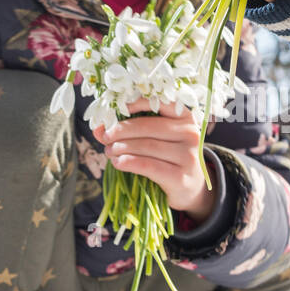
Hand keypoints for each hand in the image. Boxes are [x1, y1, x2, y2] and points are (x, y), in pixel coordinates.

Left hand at [92, 97, 214, 220]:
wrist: (189, 188)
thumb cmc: (168, 158)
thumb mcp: (155, 139)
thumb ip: (129, 131)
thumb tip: (98, 128)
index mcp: (185, 117)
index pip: (161, 103)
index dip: (137, 102)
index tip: (117, 108)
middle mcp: (190, 133)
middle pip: (148, 126)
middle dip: (121, 130)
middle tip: (106, 137)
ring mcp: (188, 156)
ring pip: (147, 146)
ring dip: (121, 148)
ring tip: (109, 151)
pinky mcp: (180, 177)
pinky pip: (149, 166)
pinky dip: (129, 162)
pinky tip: (118, 163)